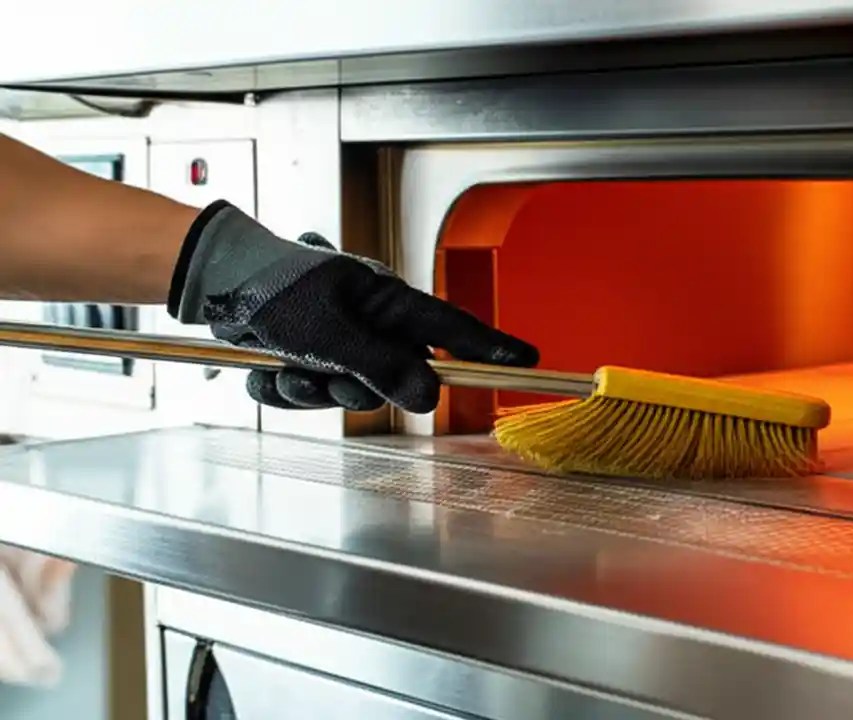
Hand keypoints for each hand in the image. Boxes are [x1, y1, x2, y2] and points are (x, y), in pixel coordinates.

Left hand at [167, 200, 537, 412]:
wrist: (208, 280)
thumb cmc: (271, 288)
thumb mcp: (329, 333)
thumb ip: (382, 367)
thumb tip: (430, 395)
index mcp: (385, 300)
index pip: (452, 327)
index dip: (491, 346)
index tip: (527, 359)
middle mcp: (367, 318)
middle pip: (392, 376)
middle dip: (353, 389)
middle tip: (322, 378)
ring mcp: (336, 336)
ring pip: (344, 389)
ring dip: (310, 390)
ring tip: (283, 368)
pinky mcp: (305, 351)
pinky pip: (310, 391)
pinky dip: (284, 388)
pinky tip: (265, 370)